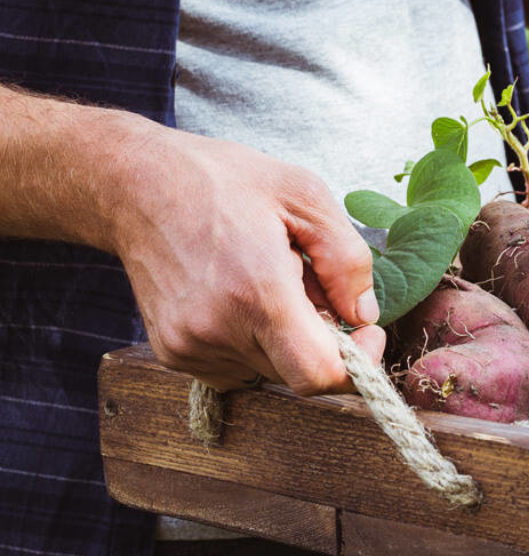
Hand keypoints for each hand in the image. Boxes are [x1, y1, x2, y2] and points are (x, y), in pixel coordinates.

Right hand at [106, 115, 383, 393]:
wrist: (136, 185)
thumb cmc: (224, 181)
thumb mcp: (306, 196)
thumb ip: (348, 260)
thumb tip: (363, 315)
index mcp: (257, 292)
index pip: (318, 374)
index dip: (356, 365)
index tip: (365, 331)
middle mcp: (218, 330)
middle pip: (298, 372)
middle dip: (321, 339)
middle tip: (309, 285)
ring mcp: (189, 347)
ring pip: (269, 370)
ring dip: (284, 339)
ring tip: (265, 282)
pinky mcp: (171, 352)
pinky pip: (236, 367)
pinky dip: (252, 342)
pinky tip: (238, 296)